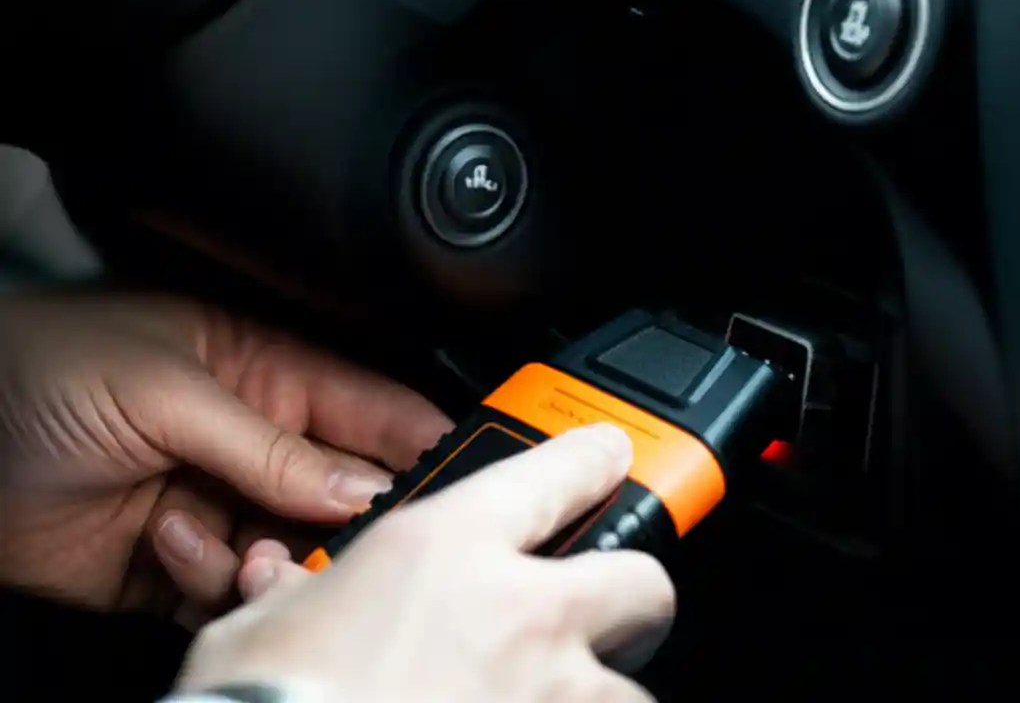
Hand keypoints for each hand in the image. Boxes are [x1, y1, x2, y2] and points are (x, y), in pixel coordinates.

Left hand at [0, 293, 452, 625]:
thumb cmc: (37, 365)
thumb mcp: (164, 386)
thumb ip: (270, 443)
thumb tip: (360, 487)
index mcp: (268, 374)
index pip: (376, 408)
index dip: (425, 440)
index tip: (461, 479)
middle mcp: (256, 444)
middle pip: (346, 493)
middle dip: (352, 522)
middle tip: (343, 538)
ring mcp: (221, 504)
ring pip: (296, 551)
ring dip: (277, 560)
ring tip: (242, 545)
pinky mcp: (181, 564)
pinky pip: (234, 592)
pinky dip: (214, 586)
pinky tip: (171, 544)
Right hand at [178, 424, 674, 702]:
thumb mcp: (262, 630)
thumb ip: (296, 596)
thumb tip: (278, 586)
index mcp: (448, 549)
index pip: (562, 471)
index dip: (595, 458)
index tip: (607, 457)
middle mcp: (519, 615)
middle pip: (642, 583)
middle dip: (628, 595)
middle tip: (597, 610)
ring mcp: (547, 694)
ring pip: (631, 689)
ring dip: (598, 692)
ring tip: (550, 695)